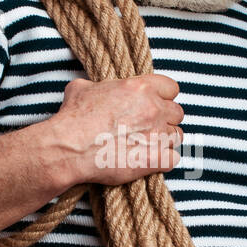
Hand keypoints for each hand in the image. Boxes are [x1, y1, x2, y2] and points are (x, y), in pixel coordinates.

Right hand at [50, 73, 184, 186]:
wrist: (69, 148)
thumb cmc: (73, 118)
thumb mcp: (82, 88)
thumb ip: (98, 86)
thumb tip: (94, 87)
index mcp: (140, 89)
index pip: (171, 88)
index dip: (164, 96)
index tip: (155, 103)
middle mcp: (153, 109)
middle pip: (177, 112)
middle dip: (166, 119)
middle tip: (150, 126)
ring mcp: (156, 135)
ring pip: (177, 136)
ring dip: (166, 140)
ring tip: (150, 144)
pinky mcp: (154, 160)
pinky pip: (173, 159)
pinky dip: (165, 161)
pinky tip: (152, 161)